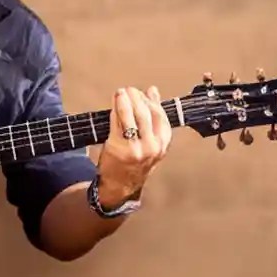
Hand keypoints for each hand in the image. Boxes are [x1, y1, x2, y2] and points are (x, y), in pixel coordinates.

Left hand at [97, 86, 171, 208]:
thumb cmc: (135, 162)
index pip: (160, 116)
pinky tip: (114, 104)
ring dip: (126, 101)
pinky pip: (117, 123)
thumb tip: (153, 91)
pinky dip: (116, 110)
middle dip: (137, 98)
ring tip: (121, 93)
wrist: (120, 186)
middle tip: (129, 90)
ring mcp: (135, 148)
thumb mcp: (151, 143)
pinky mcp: (118, 147)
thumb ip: (153, 119)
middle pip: (146, 114)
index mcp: (162, 144)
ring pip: (132, 116)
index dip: (151, 101)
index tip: (144, 92)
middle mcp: (151, 147)